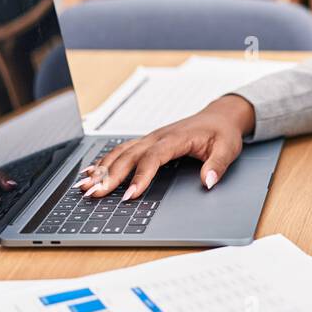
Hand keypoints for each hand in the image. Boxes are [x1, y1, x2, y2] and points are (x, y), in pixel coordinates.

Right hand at [73, 94, 255, 201]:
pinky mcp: (147, 142)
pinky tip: (91, 172)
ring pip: (121, 152)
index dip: (141, 176)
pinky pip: (122, 150)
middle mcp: (158, 136)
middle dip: (110, 176)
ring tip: (84, 185)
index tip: (131, 195)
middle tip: (93, 194)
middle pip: (129, 156)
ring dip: (102, 168)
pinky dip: (105, 161)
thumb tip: (208, 181)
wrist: (220, 116)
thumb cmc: (222, 133)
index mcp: (176, 138)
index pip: (154, 157)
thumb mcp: (228, 149)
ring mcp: (150, 138)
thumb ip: (217, 165)